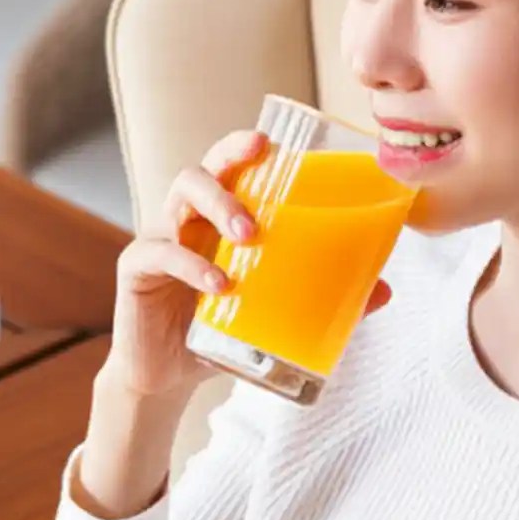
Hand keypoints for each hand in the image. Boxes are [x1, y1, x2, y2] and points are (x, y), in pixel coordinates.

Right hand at [103, 130, 391, 398]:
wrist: (167, 376)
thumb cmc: (217, 331)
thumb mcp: (269, 311)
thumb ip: (318, 296)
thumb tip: (382, 290)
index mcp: (214, 219)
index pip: (225, 167)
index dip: (241, 147)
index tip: (269, 142)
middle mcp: (184, 220)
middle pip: (200, 170)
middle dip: (230, 166)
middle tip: (263, 180)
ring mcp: (157, 240)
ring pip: (179, 199)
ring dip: (217, 207)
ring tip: (248, 234)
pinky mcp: (136, 269)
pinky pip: (161, 253)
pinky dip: (191, 265)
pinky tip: (219, 284)